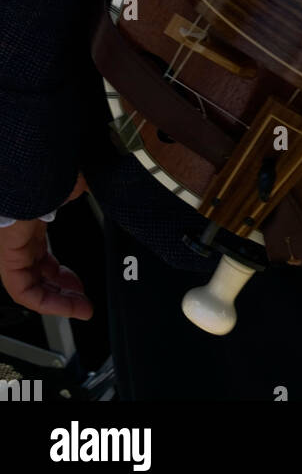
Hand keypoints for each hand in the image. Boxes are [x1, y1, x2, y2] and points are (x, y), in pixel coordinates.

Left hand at [0, 173, 92, 319]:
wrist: (30, 164)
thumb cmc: (48, 167)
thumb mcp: (75, 185)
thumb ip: (92, 194)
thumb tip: (119, 189)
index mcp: (32, 223)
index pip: (43, 258)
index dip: (63, 275)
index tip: (83, 286)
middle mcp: (20, 238)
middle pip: (40, 275)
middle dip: (64, 292)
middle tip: (85, 304)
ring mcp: (12, 246)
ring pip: (31, 286)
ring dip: (58, 301)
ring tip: (81, 309)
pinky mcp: (7, 254)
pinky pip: (21, 288)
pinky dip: (45, 301)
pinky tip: (65, 305)